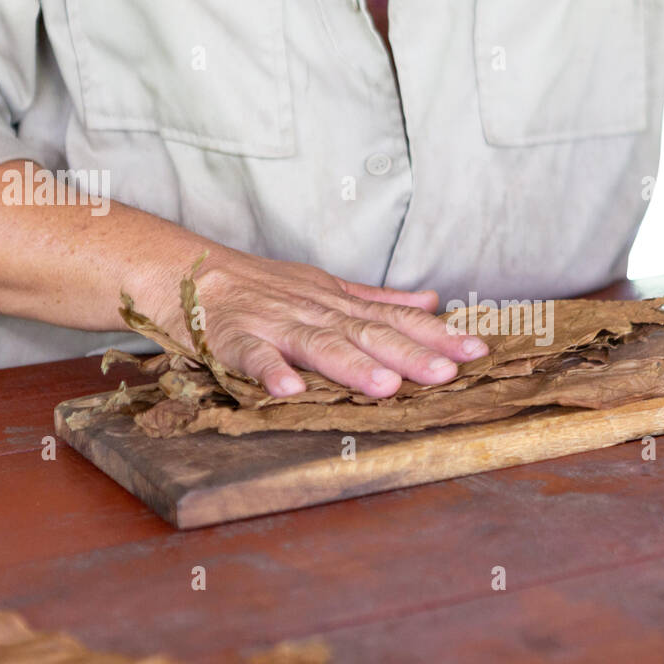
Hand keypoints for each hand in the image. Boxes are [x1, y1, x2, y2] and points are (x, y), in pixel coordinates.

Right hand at [140, 251, 487, 398]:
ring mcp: (275, 325)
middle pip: (368, 334)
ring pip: (318, 345)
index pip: (397, 319)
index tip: (477, 350)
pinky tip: (290, 391)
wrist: (186, 273)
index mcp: (339, 304)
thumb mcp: (327, 287)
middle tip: (447, 372)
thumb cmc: (261, 287)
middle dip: (410, 353)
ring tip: (385, 386)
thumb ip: (380, 299)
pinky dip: (270, 373)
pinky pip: (253, 357)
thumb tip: (433, 299)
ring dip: (351, 366)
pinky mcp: (234, 339)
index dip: (437, 334)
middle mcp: (314, 312)